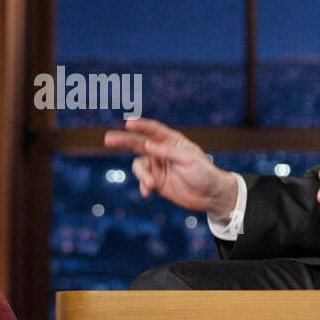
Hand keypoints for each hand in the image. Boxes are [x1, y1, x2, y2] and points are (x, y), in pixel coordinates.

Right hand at [103, 117, 238, 214]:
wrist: (211, 196)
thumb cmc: (204, 172)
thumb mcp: (188, 160)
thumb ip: (167, 152)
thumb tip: (147, 145)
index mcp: (172, 141)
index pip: (154, 130)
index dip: (141, 126)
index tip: (128, 123)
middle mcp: (162, 152)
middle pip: (139, 144)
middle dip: (123, 141)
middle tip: (108, 139)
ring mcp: (158, 167)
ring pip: (139, 166)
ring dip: (141, 175)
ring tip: (150, 185)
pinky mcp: (157, 182)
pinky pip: (143, 181)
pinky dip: (143, 185)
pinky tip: (147, 192)